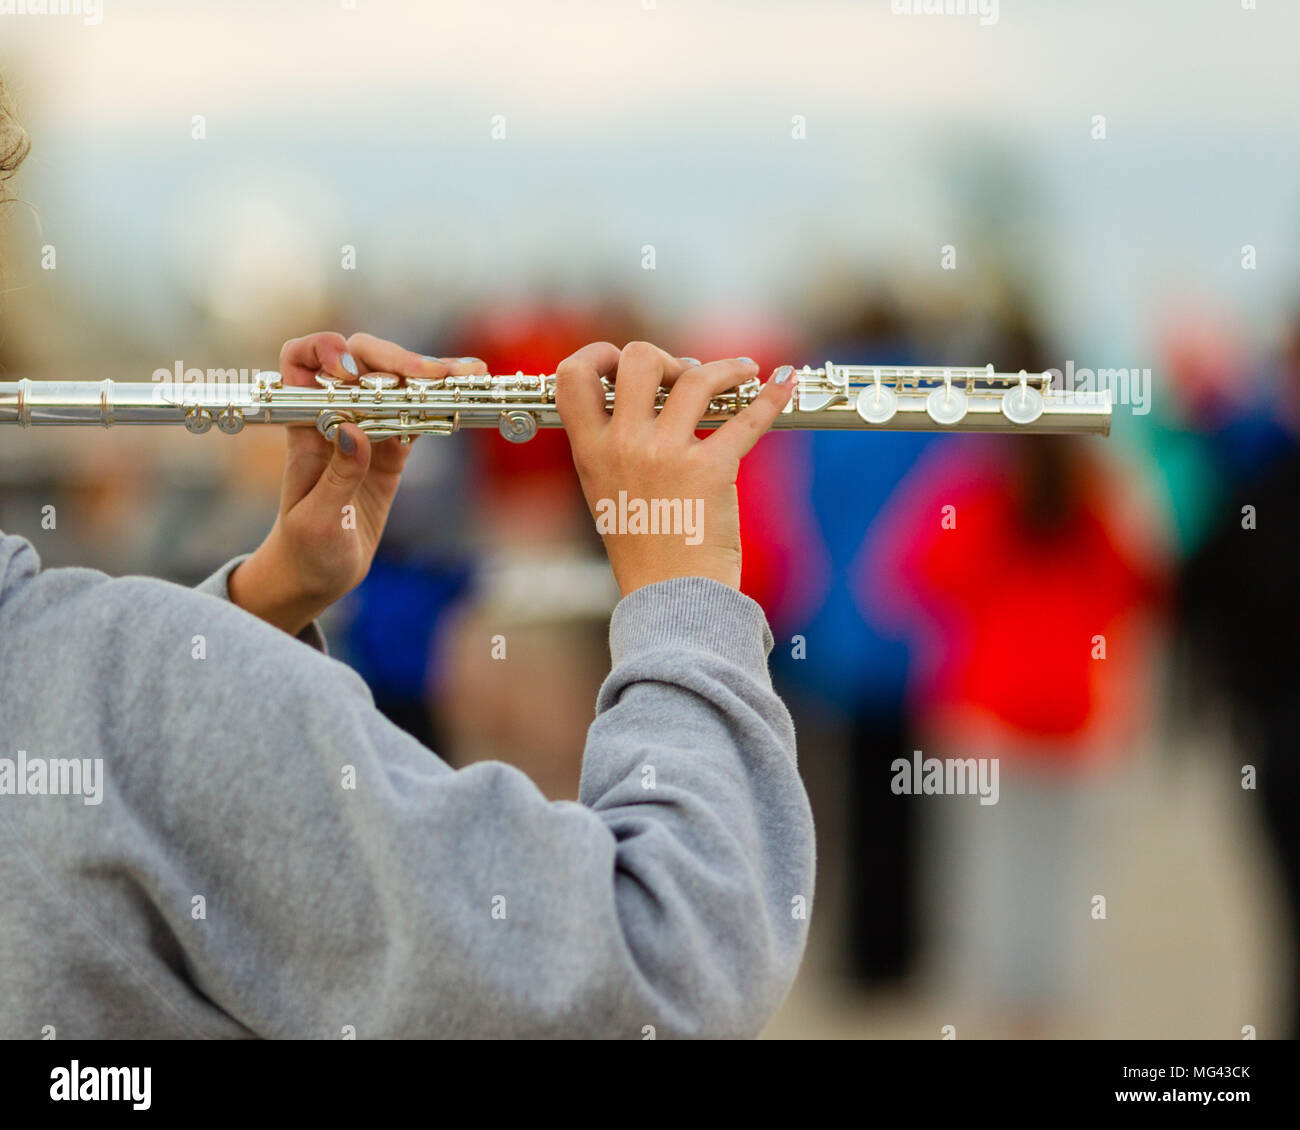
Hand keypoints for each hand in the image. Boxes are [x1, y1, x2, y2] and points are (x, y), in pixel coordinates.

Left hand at [230, 332, 485, 634]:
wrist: (315, 575)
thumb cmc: (304, 549)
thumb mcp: (317, 520)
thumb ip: (337, 475)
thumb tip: (353, 428)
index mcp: (304, 425)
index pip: (303, 363)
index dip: (324, 352)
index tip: (350, 372)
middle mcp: (335, 418)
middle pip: (363, 363)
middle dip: (398, 360)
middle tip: (434, 376)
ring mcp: (367, 432)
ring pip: (398, 387)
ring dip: (432, 377)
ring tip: (471, 376)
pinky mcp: (392, 453)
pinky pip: (417, 419)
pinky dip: (441, 406)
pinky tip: (466, 399)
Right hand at [555, 340, 794, 595]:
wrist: (671, 599)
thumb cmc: (645, 552)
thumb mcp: (608, 496)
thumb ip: (614, 450)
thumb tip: (649, 402)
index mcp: (590, 453)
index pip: (573, 378)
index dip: (597, 355)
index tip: (621, 360)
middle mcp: (624, 446)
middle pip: (639, 360)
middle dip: (667, 358)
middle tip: (686, 378)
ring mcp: (667, 455)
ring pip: (697, 377)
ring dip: (725, 368)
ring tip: (742, 373)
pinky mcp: (711, 470)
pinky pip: (748, 418)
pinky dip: (772, 396)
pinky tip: (783, 383)